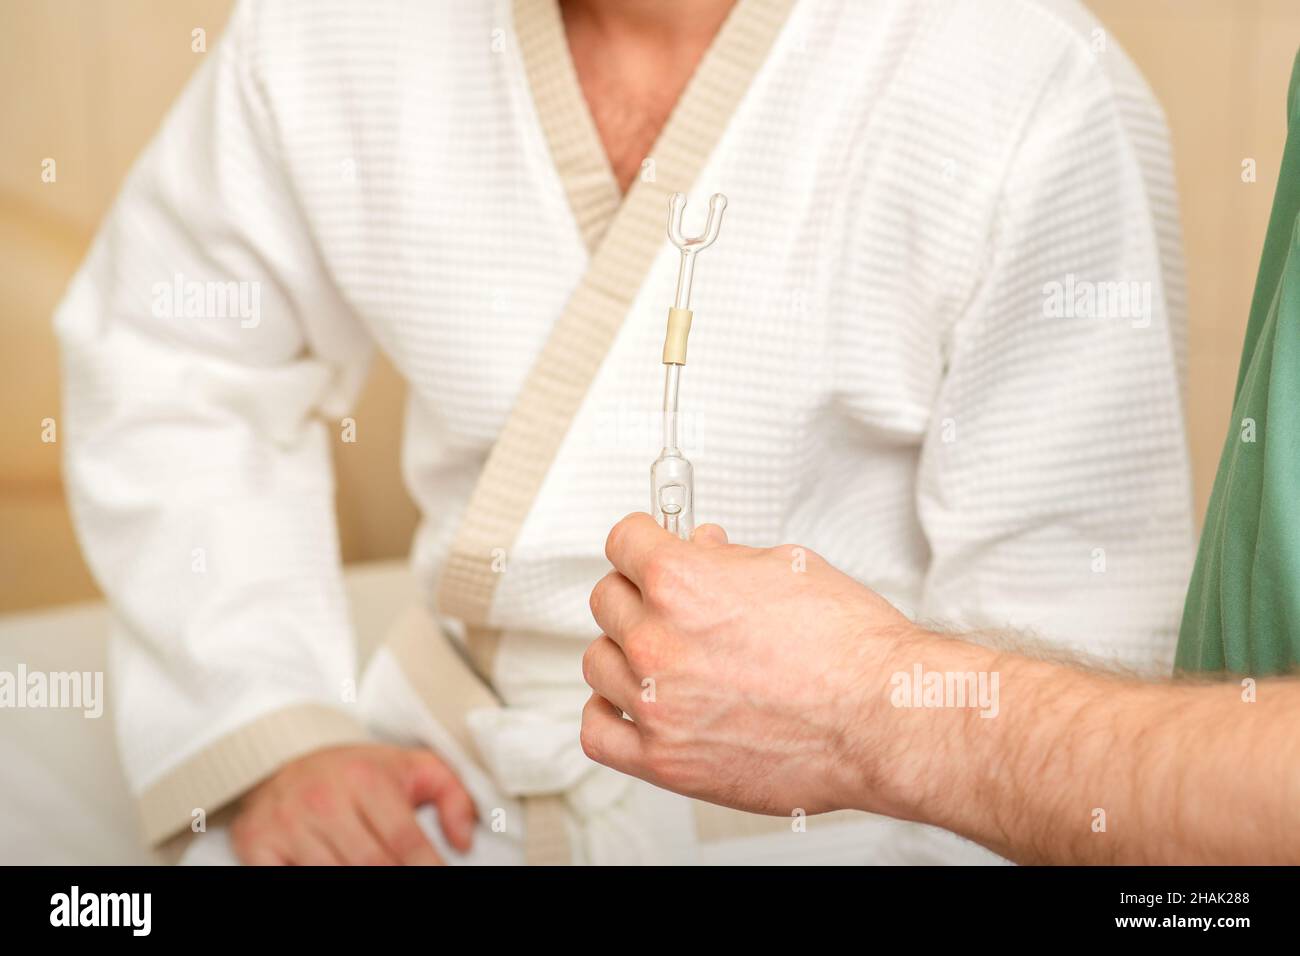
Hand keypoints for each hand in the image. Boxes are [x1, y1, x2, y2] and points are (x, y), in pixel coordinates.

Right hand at [230, 743, 475, 864]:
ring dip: (357, 882)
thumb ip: (453, 796)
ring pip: (333, 877)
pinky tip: (337, 871)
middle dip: (396, 878)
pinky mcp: (257, 844)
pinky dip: (312, 881)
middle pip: (371, 865)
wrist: (283, 760)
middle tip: (410, 880)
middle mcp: (324, 800)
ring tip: (379, 873)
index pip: (403, 840)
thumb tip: (463, 842)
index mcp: (366, 779)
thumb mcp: (413, 768)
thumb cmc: (358, 772)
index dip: (426, 867)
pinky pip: (290, 880)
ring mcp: (287, 824)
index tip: (438, 874)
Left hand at [581, 513, 927, 818]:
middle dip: (638, 594)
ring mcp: (656, 704)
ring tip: (661, 658)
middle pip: (607, 600)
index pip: (622, 542)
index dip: (642, 542)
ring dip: (625, 653)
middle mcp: (659, 641)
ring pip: (599, 662)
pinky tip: (635, 707)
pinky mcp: (665, 760)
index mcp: (681, 583)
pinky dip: (610, 716)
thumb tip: (700, 549)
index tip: (649, 551)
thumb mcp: (786, 567)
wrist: (884, 719)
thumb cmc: (850, 648)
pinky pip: (598, 732)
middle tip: (668, 605)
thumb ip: (726, 558)